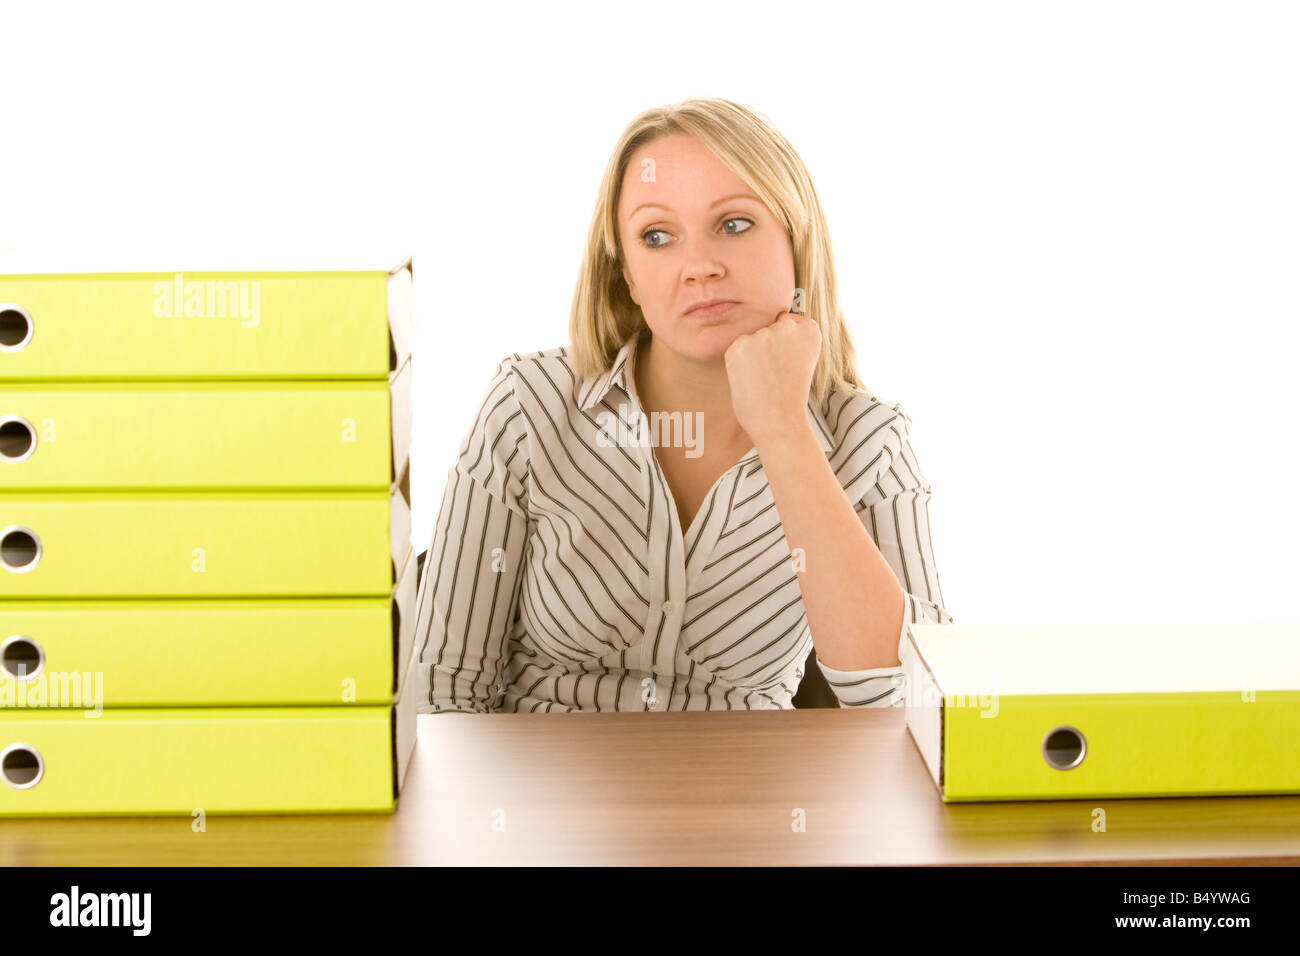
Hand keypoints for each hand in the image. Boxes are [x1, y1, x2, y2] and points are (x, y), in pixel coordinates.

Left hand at [723, 310, 820, 446]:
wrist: (780, 422)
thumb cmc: (790, 398)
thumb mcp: (803, 360)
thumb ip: (791, 340)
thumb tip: (768, 330)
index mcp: (809, 329)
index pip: (788, 321)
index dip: (783, 342)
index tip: (786, 359)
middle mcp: (787, 327)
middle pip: (767, 328)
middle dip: (766, 347)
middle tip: (773, 373)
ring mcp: (763, 335)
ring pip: (750, 340)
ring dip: (751, 355)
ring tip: (762, 380)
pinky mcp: (740, 346)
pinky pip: (735, 350)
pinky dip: (738, 364)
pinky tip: (750, 380)